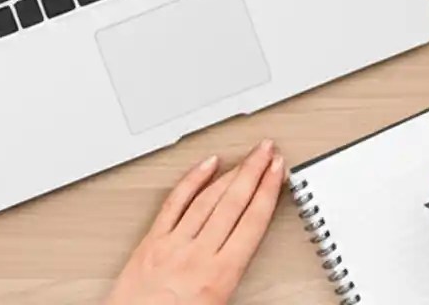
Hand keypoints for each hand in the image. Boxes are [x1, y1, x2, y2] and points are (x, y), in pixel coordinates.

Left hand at [106, 140, 284, 304]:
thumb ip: (237, 279)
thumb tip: (257, 265)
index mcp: (220, 275)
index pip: (252, 221)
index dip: (268, 190)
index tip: (277, 171)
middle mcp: (198, 254)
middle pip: (234, 202)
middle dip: (254, 171)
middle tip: (267, 150)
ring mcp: (174, 244)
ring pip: (209, 198)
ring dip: (231, 172)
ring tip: (246, 155)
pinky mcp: (152, 240)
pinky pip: (174, 203)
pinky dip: (192, 180)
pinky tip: (205, 166)